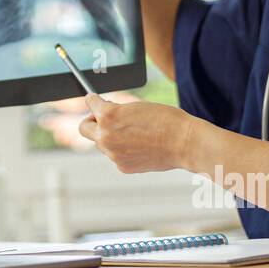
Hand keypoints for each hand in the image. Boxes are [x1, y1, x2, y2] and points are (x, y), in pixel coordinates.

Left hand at [77, 93, 196, 173]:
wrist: (184, 142)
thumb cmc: (166, 120)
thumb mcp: (136, 106)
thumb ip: (116, 111)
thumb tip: (105, 115)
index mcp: (108, 115)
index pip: (90, 103)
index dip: (94, 100)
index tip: (94, 100)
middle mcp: (105, 135)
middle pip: (84, 128)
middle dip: (92, 121)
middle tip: (102, 119)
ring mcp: (112, 153)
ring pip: (102, 143)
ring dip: (110, 136)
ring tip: (133, 132)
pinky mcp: (122, 166)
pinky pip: (115, 155)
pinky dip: (123, 150)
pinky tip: (140, 145)